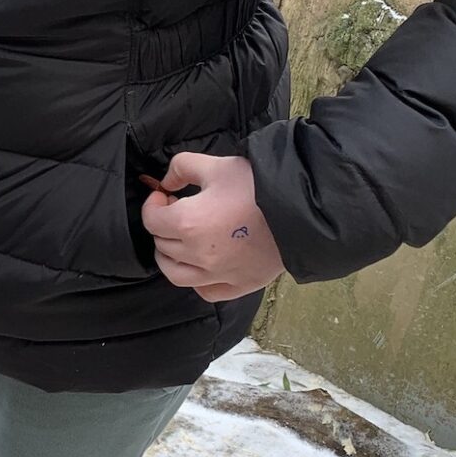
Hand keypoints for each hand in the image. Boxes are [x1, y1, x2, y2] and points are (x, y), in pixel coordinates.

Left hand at [142, 152, 284, 300]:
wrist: (303, 210)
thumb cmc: (259, 186)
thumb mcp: (217, 165)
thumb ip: (182, 168)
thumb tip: (167, 183)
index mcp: (187, 223)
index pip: (151, 220)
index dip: (153, 204)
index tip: (165, 195)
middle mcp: (196, 254)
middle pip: (161, 245)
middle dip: (163, 226)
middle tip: (177, 211)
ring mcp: (217, 274)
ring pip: (175, 274)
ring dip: (170, 256)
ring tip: (182, 240)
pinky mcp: (238, 285)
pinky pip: (206, 291)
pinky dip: (197, 281)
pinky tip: (203, 266)